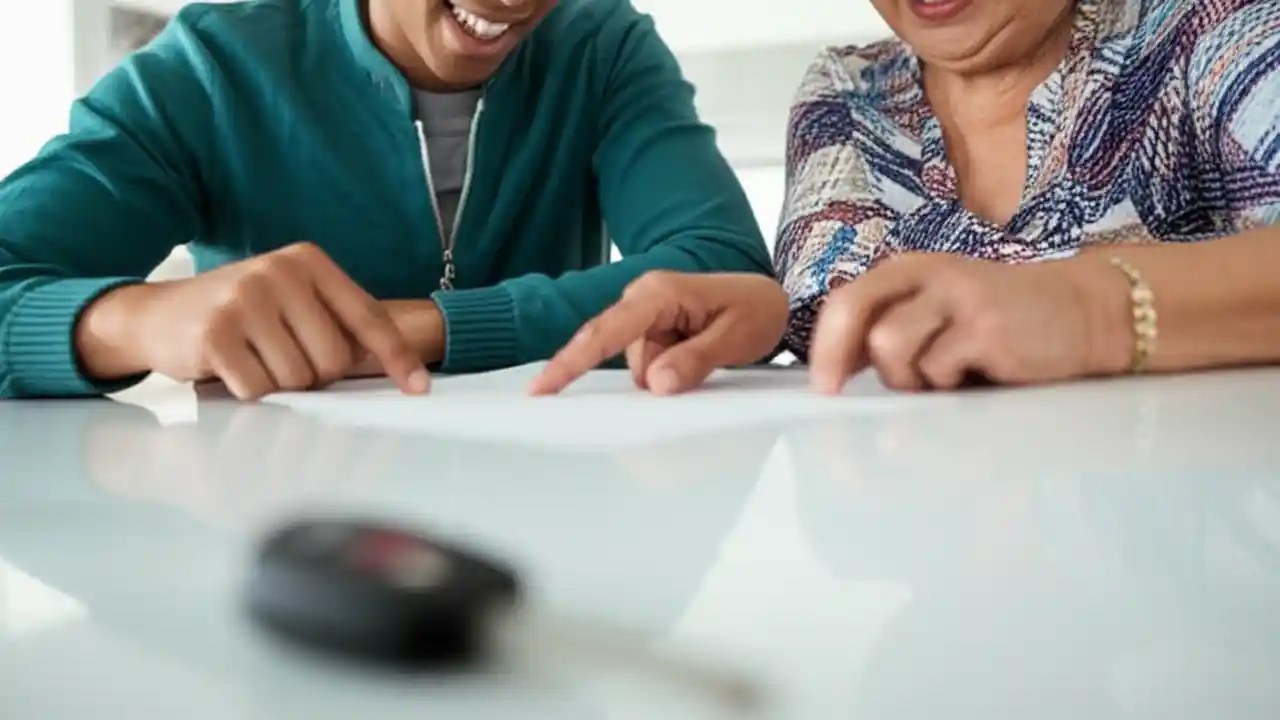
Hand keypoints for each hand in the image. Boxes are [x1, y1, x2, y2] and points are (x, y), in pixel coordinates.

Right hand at [77, 242, 429, 399]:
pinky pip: (260, 389)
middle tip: (281, 358)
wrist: (157, 314)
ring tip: (254, 359)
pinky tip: (231, 369)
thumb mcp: (290, 301)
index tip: (419, 388)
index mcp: (308, 261)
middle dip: (314, 375)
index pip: (369, 317)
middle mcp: (279, 272)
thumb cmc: (238, 314)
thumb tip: (398, 369)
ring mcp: (245, 300)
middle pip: (333, 360)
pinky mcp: (216, 333)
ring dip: (279, 385)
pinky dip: (250, 392)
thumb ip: (334, 323)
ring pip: (298, 379)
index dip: (397, 357)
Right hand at [529, 272, 788, 395]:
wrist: (768, 300)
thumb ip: (697, 359)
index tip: (541, 388)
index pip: (605, 332)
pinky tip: (697, 355)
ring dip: (673, 373)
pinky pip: (649, 367)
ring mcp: (642, 316)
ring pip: (643, 370)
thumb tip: (657, 384)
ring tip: (712, 351)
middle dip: (663, 373)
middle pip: (629, 360)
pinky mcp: (648, 332)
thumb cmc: (756, 310)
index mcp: (657, 293)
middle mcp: (641, 298)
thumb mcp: (738, 336)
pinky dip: (670, 371)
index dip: (571, 362)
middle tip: (709, 356)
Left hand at [809, 253, 1131, 392]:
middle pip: (857, 313)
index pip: (848, 300)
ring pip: (890, 347)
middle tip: (836, 390)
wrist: (1084, 313)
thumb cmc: (1001, 323)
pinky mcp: (986, 328)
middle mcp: (930, 275)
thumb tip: (836, 369)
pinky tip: (978, 375)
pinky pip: (936, 370)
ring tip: (943, 378)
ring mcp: (959, 298)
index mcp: (911, 271)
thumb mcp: (939, 312)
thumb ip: (893, 330)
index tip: (822, 384)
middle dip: (837, 356)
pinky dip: (949, 385)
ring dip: (907, 377)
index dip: (824, 344)